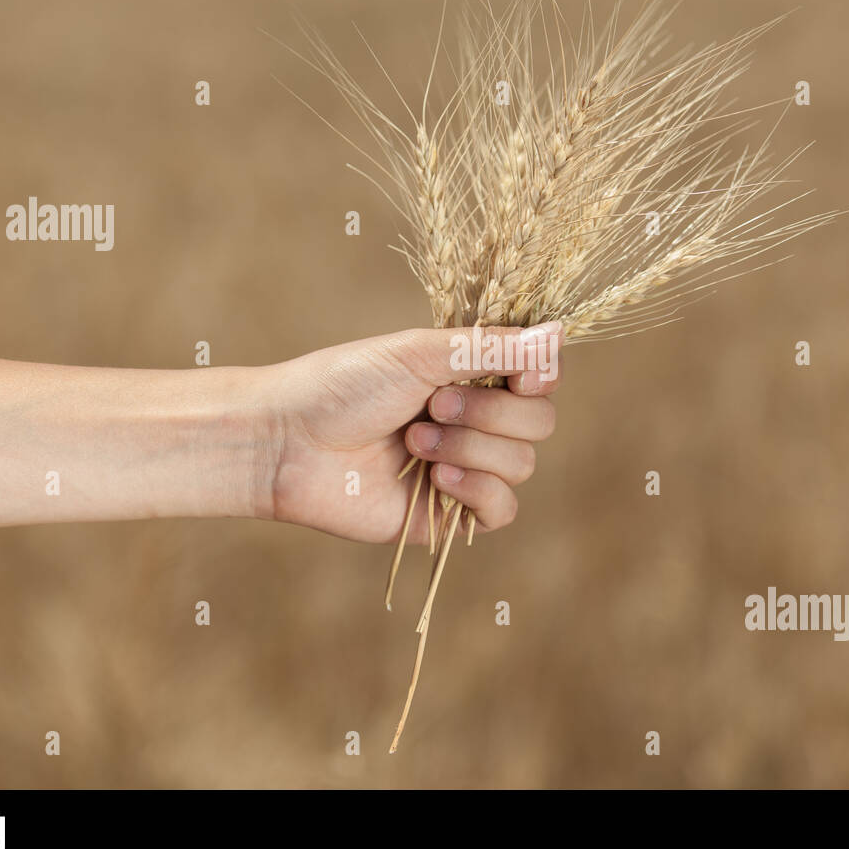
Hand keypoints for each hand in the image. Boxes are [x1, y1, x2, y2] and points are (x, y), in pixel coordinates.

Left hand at [267, 323, 562, 543]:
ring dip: (469, 447)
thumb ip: (490, 348)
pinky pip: (502, 509)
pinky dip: (476, 490)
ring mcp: (467, 468)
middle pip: (540, 422)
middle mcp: (477, 421)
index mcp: (472, 375)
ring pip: (522, 464)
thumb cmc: (343, 385)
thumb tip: (559, 334)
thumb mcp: (418, 353)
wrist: (290, 443)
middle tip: (433, 404)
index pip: (541, 377)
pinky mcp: (452, 514)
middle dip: (490, 412)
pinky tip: (436, 478)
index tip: (518, 373)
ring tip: (412, 440)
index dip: (539, 376)